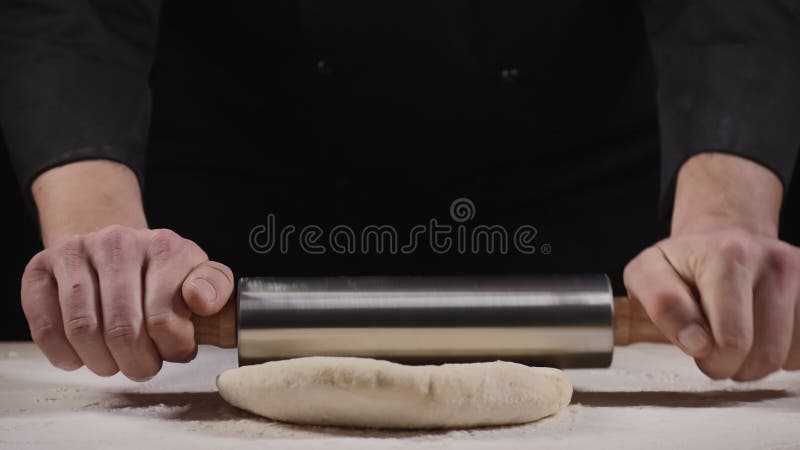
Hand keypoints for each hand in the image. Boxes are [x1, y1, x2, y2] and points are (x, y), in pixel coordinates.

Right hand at [20, 225, 233, 380]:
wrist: (116, 246)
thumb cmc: (162, 271)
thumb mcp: (199, 273)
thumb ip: (215, 287)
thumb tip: (200, 302)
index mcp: (163, 246)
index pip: (164, 319)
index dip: (172, 349)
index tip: (176, 351)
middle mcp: (117, 242)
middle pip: (122, 329)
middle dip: (137, 363)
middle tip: (143, 367)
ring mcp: (75, 252)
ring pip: (82, 330)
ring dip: (101, 362)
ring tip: (115, 362)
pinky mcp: (40, 268)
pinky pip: (45, 325)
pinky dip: (62, 354)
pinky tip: (80, 357)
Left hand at [624, 152, 797, 380]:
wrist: (723, 240)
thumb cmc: (682, 264)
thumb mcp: (647, 273)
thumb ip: (662, 305)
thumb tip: (698, 343)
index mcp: (729, 255)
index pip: (732, 340)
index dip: (712, 360)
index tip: (698, 346)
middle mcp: (775, 260)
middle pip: (765, 354)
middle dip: (734, 366)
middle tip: (715, 348)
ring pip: (788, 357)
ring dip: (758, 362)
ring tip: (737, 337)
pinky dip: (782, 354)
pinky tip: (763, 333)